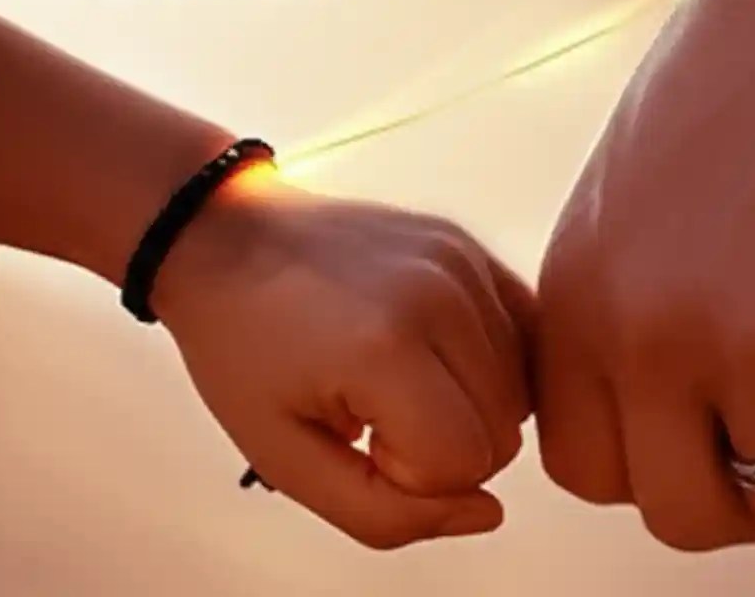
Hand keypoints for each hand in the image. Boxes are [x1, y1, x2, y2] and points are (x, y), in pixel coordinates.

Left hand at [150, 168, 534, 549]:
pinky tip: (435, 359)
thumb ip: (384, 514)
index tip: (353, 436)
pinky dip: (493, 367)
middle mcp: (439, 295)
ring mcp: (462, 264)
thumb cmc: (244, 347)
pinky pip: (527, 339)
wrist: (227, 241)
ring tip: (394, 380)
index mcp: (384, 347)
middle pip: (504, 434)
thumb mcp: (284, 458)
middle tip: (371, 414)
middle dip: (442, 448)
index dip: (409, 475)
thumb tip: (486, 512)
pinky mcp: (473, 250)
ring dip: (467, 408)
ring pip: (521, 393)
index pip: (463, 465)